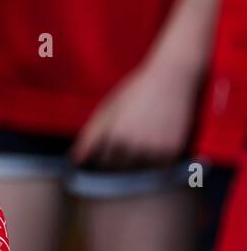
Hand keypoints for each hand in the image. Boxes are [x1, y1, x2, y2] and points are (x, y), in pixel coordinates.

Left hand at [71, 59, 197, 169]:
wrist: (172, 80)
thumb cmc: (134, 93)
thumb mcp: (107, 110)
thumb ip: (90, 136)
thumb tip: (77, 161)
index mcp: (115, 135)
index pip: (101, 161)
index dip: (102, 154)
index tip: (108, 144)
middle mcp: (135, 146)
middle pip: (119, 168)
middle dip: (117, 159)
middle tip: (128, 137)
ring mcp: (155, 151)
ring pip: (138, 170)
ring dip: (136, 162)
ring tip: (142, 136)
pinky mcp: (173, 152)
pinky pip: (158, 169)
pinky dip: (154, 161)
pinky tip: (154, 140)